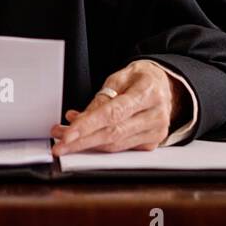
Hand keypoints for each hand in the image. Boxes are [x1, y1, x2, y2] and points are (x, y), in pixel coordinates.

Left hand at [50, 60, 186, 155]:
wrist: (166, 86)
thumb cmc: (142, 78)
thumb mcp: (120, 76)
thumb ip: (102, 97)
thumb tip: (80, 119)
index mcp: (147, 92)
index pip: (113, 113)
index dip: (88, 126)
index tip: (67, 135)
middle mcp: (155, 115)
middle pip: (112, 134)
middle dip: (82, 141)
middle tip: (59, 143)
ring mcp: (156, 132)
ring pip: (115, 145)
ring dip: (87, 144)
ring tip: (65, 137)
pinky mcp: (151, 143)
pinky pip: (120, 148)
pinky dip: (100, 144)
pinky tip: (86, 138)